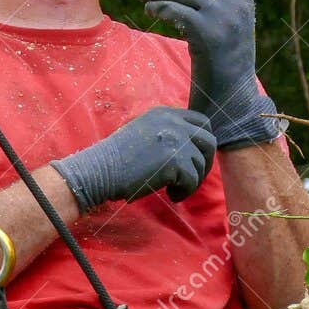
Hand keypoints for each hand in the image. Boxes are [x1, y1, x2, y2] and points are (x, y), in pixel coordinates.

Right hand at [51, 105, 216, 213]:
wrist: (100, 170)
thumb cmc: (116, 158)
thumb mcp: (142, 132)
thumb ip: (165, 132)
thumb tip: (190, 148)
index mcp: (165, 113)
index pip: (201, 121)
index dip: (202, 142)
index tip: (193, 158)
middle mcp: (173, 122)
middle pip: (209, 141)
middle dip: (204, 162)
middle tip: (191, 177)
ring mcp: (176, 140)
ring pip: (201, 164)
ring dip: (192, 180)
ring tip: (174, 189)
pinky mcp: (175, 160)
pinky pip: (192, 180)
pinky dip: (184, 191)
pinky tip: (171, 195)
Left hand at [137, 0, 285, 148]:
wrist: (233, 99)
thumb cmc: (224, 68)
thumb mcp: (228, 30)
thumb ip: (216, 7)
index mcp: (243, 2)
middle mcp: (235, 5)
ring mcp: (222, 18)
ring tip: (144, 0)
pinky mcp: (206, 32)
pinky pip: (175, 9)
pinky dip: (159, 7)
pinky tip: (151, 12)